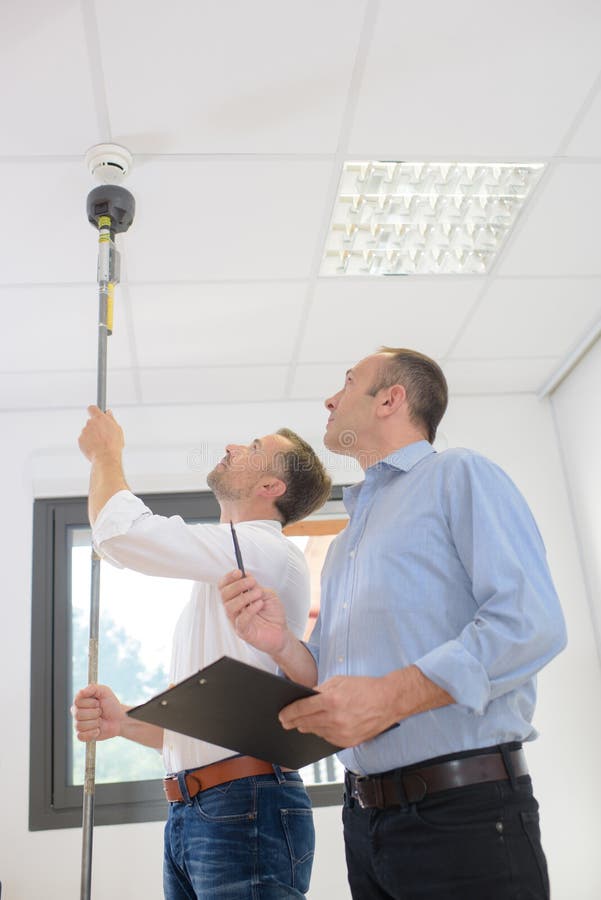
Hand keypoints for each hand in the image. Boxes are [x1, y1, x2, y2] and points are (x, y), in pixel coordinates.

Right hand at [71, 684, 125, 741]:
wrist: (119, 719)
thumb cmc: (111, 704)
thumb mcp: (104, 691)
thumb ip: (92, 688)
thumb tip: (80, 691)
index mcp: (80, 701)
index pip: (77, 702)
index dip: (90, 703)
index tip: (98, 703)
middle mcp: (76, 712)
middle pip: (78, 714)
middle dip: (94, 713)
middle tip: (100, 712)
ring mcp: (78, 724)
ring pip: (80, 725)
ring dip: (95, 723)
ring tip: (100, 721)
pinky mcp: (82, 735)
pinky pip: (81, 736)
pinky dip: (92, 733)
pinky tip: (98, 729)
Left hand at [78, 406, 123, 461]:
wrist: (105, 457)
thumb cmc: (113, 444)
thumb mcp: (117, 429)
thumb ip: (111, 419)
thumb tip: (108, 412)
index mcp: (99, 418)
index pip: (92, 408)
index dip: (94, 411)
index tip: (96, 414)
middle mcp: (90, 423)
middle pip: (90, 422)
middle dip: (95, 427)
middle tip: (103, 435)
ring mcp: (84, 431)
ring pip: (87, 431)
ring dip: (92, 436)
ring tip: (100, 444)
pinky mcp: (80, 440)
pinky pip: (84, 440)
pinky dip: (88, 443)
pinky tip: (95, 448)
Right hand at [219, 570, 289, 656]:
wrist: (282, 632)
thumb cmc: (273, 614)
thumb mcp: (267, 594)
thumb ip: (256, 586)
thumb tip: (246, 575)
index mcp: (237, 599)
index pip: (224, 587)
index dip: (229, 578)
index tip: (239, 572)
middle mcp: (235, 609)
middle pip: (224, 595)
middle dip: (237, 585)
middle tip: (252, 582)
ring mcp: (237, 621)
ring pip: (229, 607)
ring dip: (245, 597)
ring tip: (258, 595)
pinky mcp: (243, 632)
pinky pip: (240, 620)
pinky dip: (250, 610)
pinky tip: (259, 604)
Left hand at [279, 675, 397, 747]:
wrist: (388, 701)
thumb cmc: (365, 688)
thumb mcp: (339, 681)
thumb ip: (320, 691)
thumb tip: (305, 699)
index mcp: (331, 700)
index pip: (301, 709)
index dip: (288, 713)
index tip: (282, 715)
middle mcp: (335, 718)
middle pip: (305, 723)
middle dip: (294, 722)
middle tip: (286, 721)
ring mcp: (342, 733)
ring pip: (315, 732)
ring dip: (307, 727)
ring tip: (301, 723)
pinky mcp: (348, 742)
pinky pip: (327, 739)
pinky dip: (322, 732)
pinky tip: (320, 727)